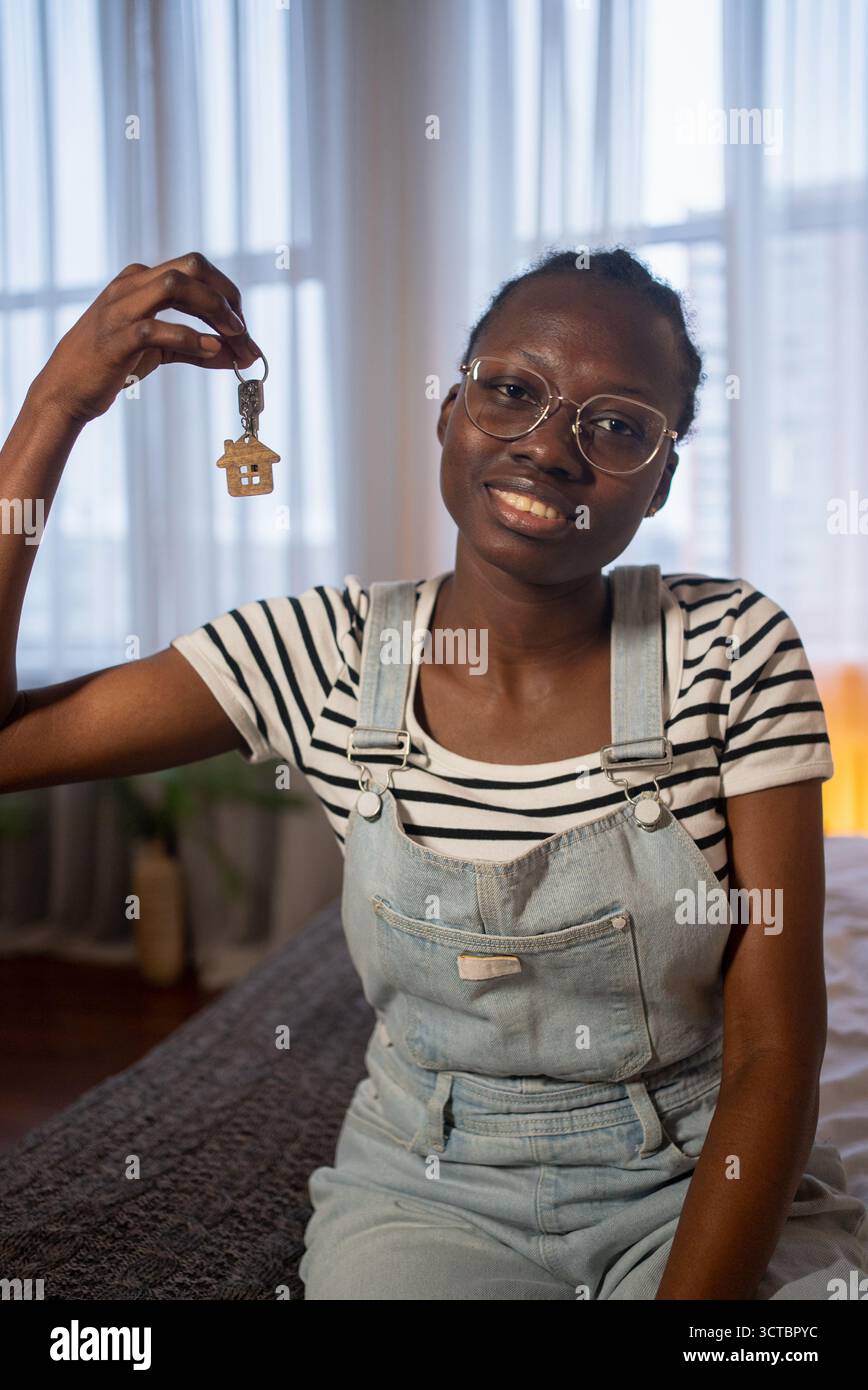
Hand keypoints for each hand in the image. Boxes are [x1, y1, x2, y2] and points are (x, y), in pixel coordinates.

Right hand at [30, 251, 262, 423]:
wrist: (66, 390)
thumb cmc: (112, 366)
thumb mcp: (158, 351)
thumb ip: (195, 348)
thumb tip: (237, 355)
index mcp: (140, 280)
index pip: (195, 267)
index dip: (226, 293)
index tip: (243, 326)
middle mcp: (131, 285)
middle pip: (191, 267)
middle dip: (226, 296)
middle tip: (244, 331)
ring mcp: (121, 309)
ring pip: (175, 284)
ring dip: (213, 310)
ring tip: (234, 338)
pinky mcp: (116, 337)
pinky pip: (158, 328)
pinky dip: (190, 338)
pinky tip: (211, 351)